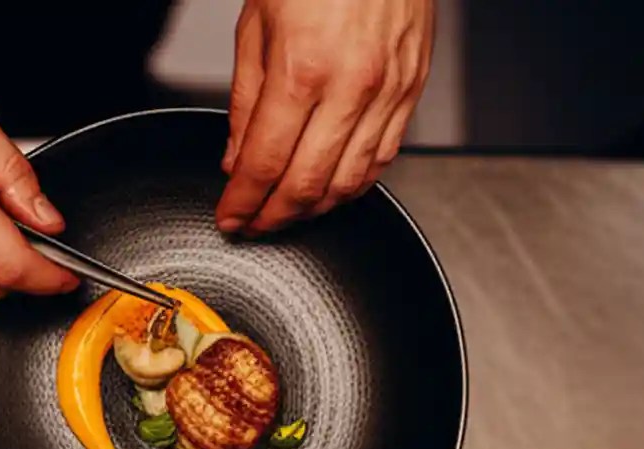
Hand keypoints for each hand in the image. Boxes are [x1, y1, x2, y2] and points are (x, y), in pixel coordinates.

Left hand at [216, 0, 433, 234]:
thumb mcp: (257, 26)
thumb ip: (245, 102)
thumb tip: (237, 157)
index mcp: (303, 70)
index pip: (266, 164)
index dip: (243, 203)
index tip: (230, 218)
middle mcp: (351, 88)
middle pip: (307, 185)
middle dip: (274, 218)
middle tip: (253, 227)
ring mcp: (388, 92)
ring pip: (350, 182)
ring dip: (314, 210)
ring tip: (287, 215)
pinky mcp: (412, 90)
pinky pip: (384, 157)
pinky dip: (354, 185)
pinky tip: (332, 190)